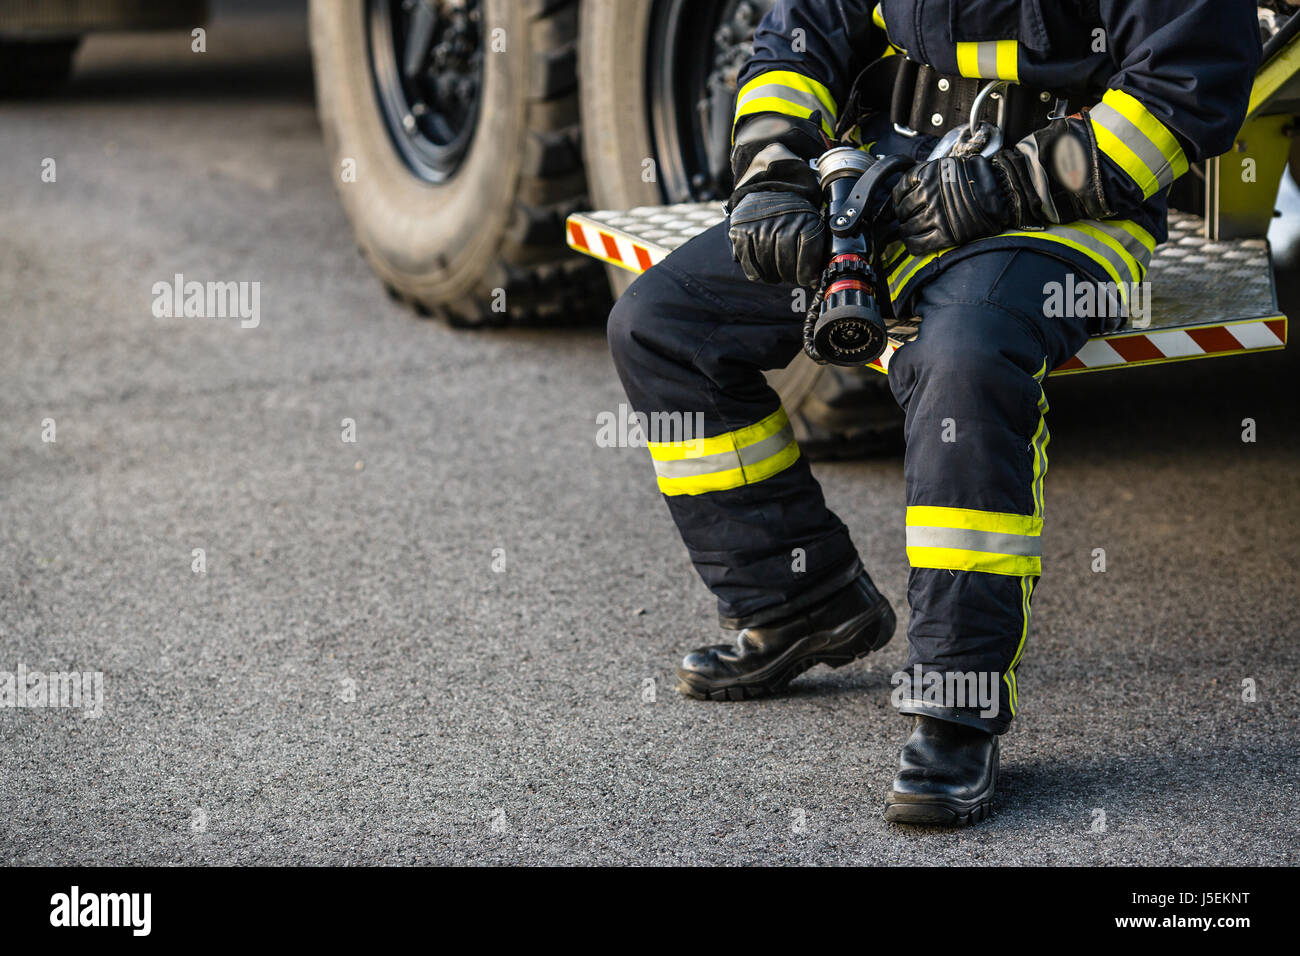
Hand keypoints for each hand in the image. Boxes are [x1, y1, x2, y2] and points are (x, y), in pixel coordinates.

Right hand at [728, 191, 827, 287]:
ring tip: (775, 275)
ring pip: (766, 264)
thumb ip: (814, 251)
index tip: (806, 279)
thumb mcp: (811, 225)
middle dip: (788, 276)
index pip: (807, 253)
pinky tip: (760, 273)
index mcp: (805, 219)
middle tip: (789, 277)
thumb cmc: (793, 217)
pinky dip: (754, 272)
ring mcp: (760, 225)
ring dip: (772, 276)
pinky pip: (748, 261)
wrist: (768, 192)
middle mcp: (782, 220)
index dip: (806, 272)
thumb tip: (813, 281)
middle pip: (785, 262)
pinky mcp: (741, 230)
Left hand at [892, 154, 1021, 254]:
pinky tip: (915, 244)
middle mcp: (929, 194)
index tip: (900, 205)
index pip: (899, 191)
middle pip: (902, 212)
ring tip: (911, 232)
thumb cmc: (975, 178)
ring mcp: (936, 214)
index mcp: (927, 174)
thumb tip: (907, 192)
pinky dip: (913, 245)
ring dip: (906, 232)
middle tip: (907, 220)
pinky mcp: (945, 233)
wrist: (1000, 191)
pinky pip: (918, 244)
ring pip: (908, 228)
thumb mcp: (946, 167)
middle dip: (903, 217)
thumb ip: (926, 176)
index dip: (898, 201)